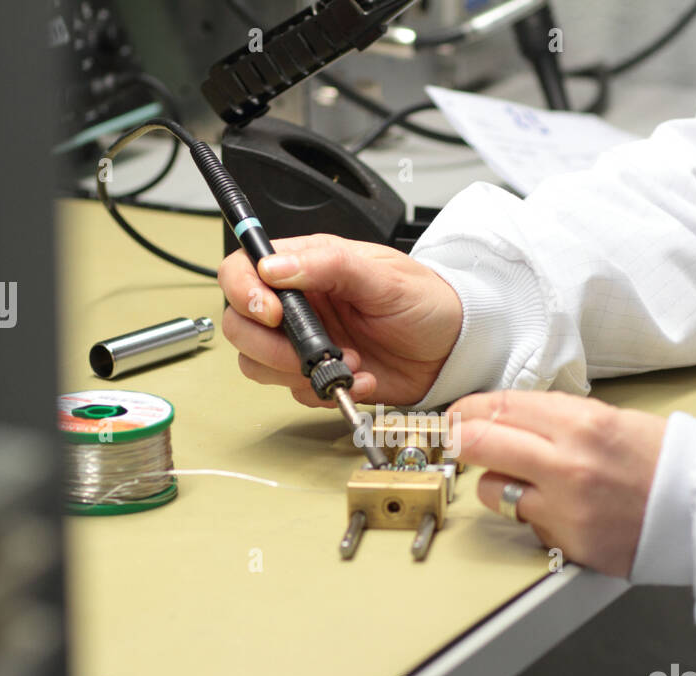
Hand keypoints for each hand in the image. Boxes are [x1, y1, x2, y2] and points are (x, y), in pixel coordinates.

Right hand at [218, 234, 462, 407]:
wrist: (453, 349)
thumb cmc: (426, 300)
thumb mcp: (382, 275)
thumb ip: (328, 264)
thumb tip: (274, 266)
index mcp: (305, 266)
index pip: (243, 270)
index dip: (244, 293)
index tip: (272, 313)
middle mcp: (298, 304)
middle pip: (241, 324)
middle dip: (267, 346)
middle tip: (306, 352)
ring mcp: (305, 341)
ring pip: (258, 363)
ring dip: (298, 372)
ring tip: (347, 362)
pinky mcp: (317, 373)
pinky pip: (295, 391)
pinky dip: (324, 391)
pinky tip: (359, 377)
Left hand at [451, 391, 666, 577]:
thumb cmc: (664, 461)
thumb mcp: (611, 419)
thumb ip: (556, 419)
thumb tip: (504, 417)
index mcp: (583, 422)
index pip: (498, 407)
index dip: (468, 410)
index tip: (459, 415)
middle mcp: (568, 463)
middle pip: (479, 443)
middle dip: (461, 440)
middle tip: (458, 442)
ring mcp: (565, 507)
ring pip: (491, 489)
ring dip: (498, 484)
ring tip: (526, 482)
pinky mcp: (567, 542)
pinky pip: (526, 524)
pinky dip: (534, 516)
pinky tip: (561, 510)